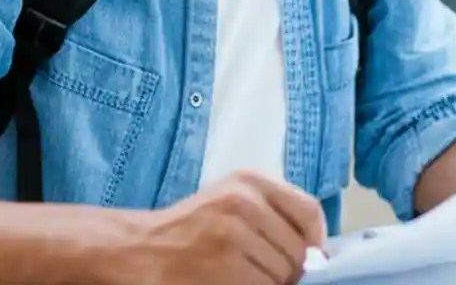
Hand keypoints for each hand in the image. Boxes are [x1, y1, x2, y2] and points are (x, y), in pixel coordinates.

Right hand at [123, 170, 326, 284]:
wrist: (139, 248)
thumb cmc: (190, 229)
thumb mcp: (231, 202)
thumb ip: (272, 215)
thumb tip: (316, 255)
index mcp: (250, 181)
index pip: (309, 211)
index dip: (315, 242)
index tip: (310, 258)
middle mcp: (244, 202)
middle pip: (298, 250)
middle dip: (289, 271)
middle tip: (263, 273)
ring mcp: (233, 235)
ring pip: (282, 274)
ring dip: (269, 284)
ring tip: (240, 275)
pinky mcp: (223, 266)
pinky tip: (231, 283)